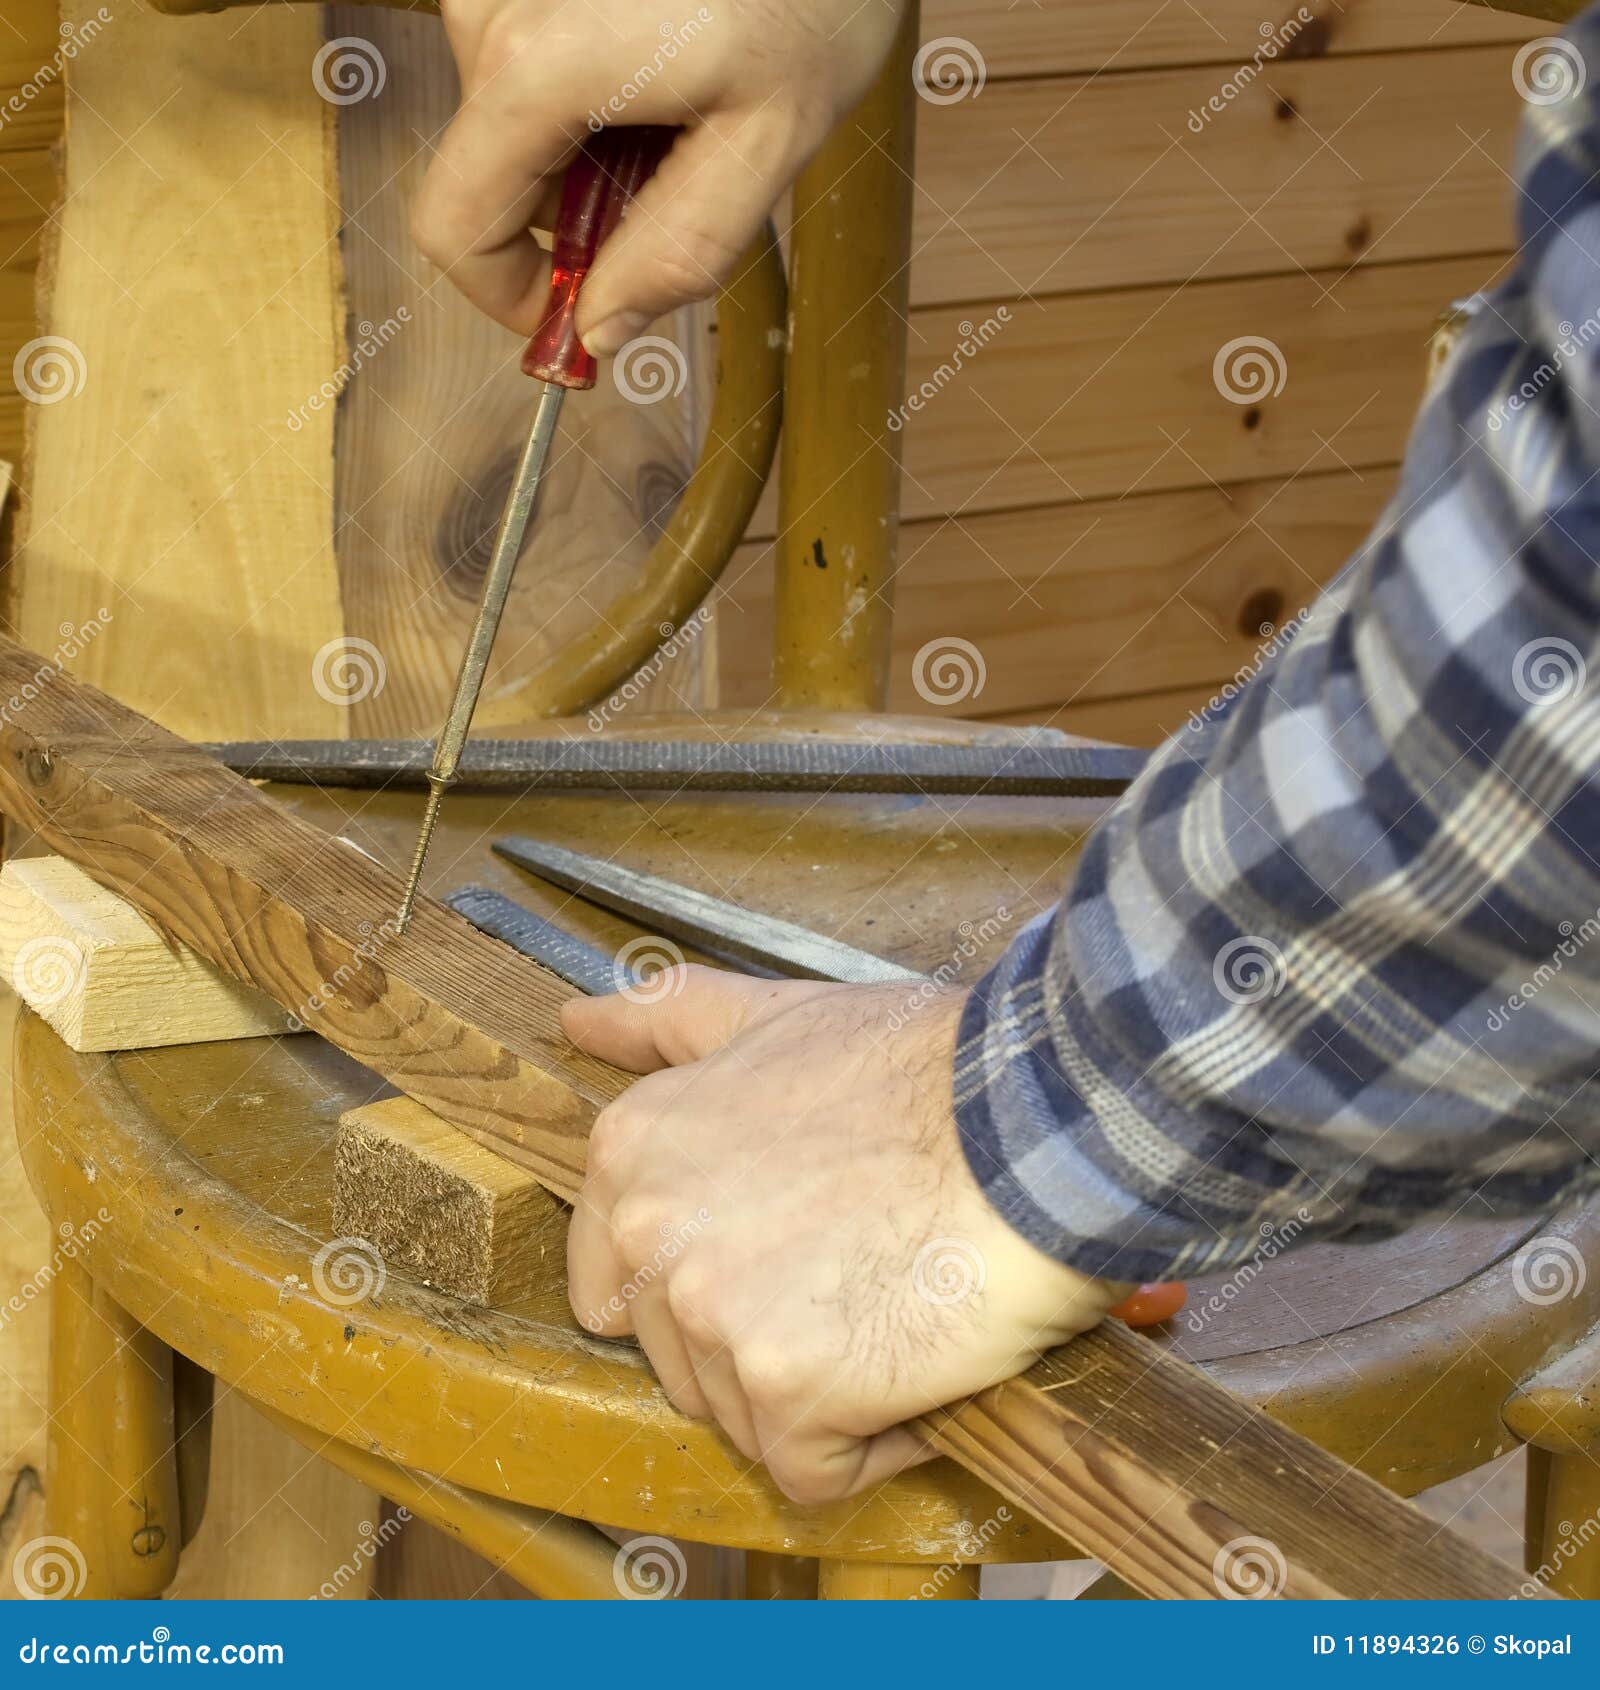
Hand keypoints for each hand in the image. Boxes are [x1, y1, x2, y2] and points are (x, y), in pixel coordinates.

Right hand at [414, 0, 905, 348]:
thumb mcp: (771, 140)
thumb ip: (680, 248)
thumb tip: (602, 326)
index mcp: (537, 67)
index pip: (454, 229)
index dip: (511, 295)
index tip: (576, 309)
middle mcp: (492, 9)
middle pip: (491, 173)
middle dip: (576, 206)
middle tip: (677, 174)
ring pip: (512, 119)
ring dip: (592, 143)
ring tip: (684, 99)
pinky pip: (530, 58)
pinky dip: (594, 86)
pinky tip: (665, 58)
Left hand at [562, 966, 1123, 1503]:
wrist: (1041, 1122)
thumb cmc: (929, 1070)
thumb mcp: (785, 1017)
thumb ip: (673, 1020)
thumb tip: (578, 1022)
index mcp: (634, 1150)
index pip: (617, 1277)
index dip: (715, 1275)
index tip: (793, 1248)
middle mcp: (650, 1233)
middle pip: (682, 1354)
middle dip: (764, 1337)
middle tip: (859, 1270)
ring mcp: (712, 1315)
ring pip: (744, 1415)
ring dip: (822, 1390)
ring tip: (897, 1303)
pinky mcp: (786, 1392)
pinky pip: (814, 1468)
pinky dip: (874, 1440)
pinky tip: (923, 1359)